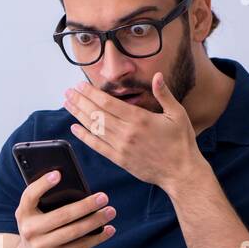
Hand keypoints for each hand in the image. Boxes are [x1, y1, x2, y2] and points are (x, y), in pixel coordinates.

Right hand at [9, 171, 115, 247]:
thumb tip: (81, 192)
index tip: (59, 174)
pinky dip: (96, 238)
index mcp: (23, 212)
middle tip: (104, 197)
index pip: (30, 195)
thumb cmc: (39, 228)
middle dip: (85, 205)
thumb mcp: (35, 214)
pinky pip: (79, 247)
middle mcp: (29, 230)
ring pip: (73, 232)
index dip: (43, 184)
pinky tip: (109, 230)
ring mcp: (40, 247)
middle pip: (61, 215)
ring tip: (110, 211)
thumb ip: (48, 202)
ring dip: (95, 221)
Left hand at [62, 73, 205, 191]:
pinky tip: (74, 128)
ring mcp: (121, 147)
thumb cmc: (181, 142)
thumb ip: (164, 94)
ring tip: (67, 104)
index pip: (108, 102)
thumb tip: (158, 75)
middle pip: (97, 113)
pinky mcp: (119, 159)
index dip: (91, 93)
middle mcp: (127, 132)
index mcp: (139, 118)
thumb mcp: (177, 114)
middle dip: (80, 101)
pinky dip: (84, 137)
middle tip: (68, 92)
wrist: (180, 172)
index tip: (80, 85)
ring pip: (94, 128)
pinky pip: (98, 146)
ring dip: (78, 115)